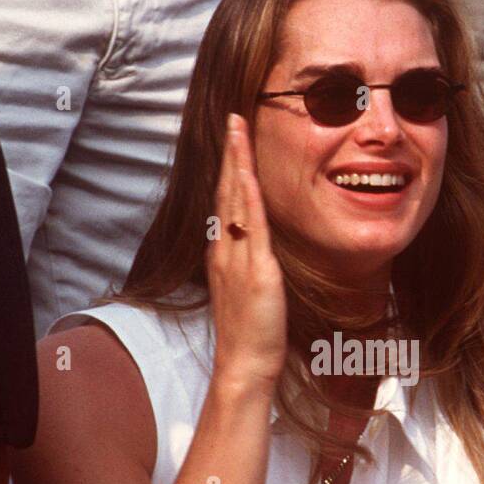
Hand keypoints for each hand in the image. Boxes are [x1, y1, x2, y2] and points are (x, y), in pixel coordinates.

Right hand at [207, 115, 287, 393]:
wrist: (245, 365)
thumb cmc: (251, 335)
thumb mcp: (249, 291)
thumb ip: (252, 265)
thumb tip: (260, 248)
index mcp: (223, 255)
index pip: (224, 202)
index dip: (228, 169)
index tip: (232, 139)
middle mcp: (224, 251)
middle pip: (224, 192)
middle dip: (229, 154)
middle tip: (232, 118)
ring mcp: (236, 259)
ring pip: (234, 201)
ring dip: (236, 162)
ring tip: (237, 129)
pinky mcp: (255, 272)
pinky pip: (250, 226)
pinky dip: (248, 196)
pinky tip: (248, 173)